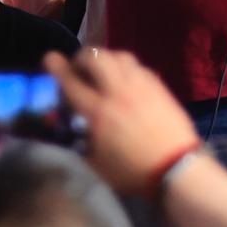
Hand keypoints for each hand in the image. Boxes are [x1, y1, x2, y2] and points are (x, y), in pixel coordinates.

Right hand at [46, 47, 202, 195]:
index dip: (57, 67)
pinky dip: (126, 67)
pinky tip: (126, 79)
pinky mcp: (159, 86)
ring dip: (105, 58)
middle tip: (79, 67)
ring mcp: (141, 85)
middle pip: (95, 57)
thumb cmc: (134, 171)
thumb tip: (71, 131)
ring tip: (102, 69)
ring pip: (118, 55)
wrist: (176, 167)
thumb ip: (80, 143)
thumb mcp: (97, 164)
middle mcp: (117, 91)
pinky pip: (138, 66)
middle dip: (82, 57)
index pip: (71, 81)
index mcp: (98, 112)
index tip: (50, 58)